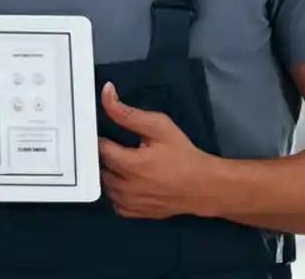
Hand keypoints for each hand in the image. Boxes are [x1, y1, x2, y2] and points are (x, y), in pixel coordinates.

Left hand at [98, 82, 222, 219]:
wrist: (206, 187)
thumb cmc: (184, 155)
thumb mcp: (159, 127)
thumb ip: (128, 113)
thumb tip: (106, 93)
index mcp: (131, 164)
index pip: (98, 148)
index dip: (102, 139)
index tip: (110, 135)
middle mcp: (126, 187)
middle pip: (99, 167)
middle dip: (107, 156)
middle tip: (121, 149)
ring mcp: (129, 203)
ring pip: (105, 185)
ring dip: (110, 174)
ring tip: (126, 164)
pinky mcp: (135, 213)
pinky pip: (114, 202)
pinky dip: (117, 192)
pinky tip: (129, 182)